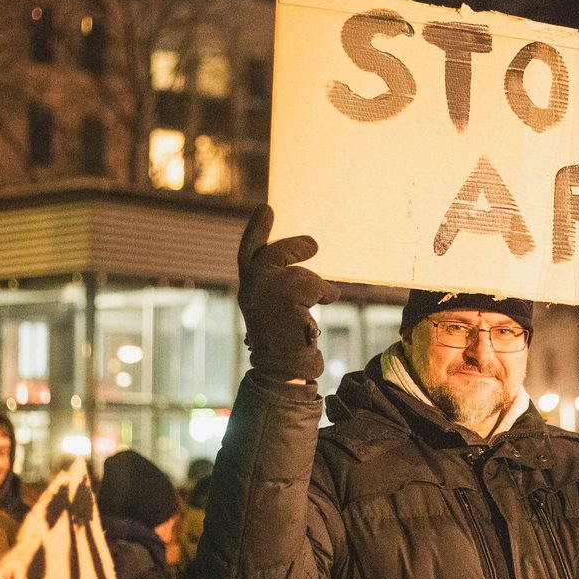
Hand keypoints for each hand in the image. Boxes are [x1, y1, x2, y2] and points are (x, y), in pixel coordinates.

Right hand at [237, 205, 339, 380]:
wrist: (283, 371)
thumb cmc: (285, 345)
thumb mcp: (279, 310)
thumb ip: (283, 287)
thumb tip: (304, 271)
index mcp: (250, 291)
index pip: (249, 253)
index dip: (257, 230)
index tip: (265, 207)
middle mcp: (251, 289)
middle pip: (274, 255)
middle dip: (295, 246)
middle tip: (315, 244)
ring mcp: (266, 293)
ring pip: (300, 275)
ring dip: (317, 287)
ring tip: (324, 300)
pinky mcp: (286, 298)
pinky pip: (315, 287)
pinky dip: (326, 294)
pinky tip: (329, 303)